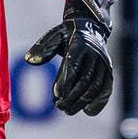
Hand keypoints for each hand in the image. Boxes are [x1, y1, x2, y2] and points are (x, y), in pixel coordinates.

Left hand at [24, 0, 113, 115]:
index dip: (65, 81)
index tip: (56, 95)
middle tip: (59, 107)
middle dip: (72, 96)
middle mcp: (95, 54)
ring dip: (82, 102)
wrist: (90, 27)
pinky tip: (88, 111)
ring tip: (68, 111)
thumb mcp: (54, 36)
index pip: (73, 65)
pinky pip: (106, 89)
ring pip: (95, 87)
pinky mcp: (109, 71)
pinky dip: (99, 102)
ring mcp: (103, 64)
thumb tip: (29, 60)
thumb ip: (42, 48)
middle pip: (85, 80)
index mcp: (80, 44)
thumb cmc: (67, 34)